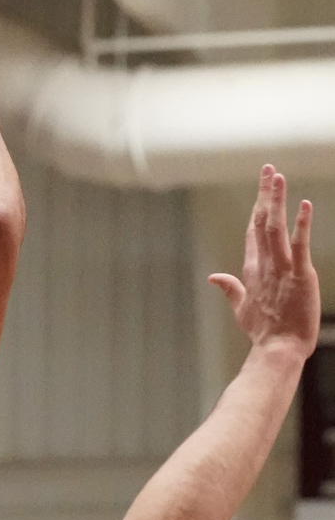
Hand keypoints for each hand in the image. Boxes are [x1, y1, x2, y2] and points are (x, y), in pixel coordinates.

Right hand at [210, 166, 319, 357]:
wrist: (277, 350)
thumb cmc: (263, 332)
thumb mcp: (242, 309)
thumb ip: (230, 288)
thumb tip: (214, 276)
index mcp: (253, 271)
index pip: (253, 233)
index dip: (257, 208)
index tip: (260, 189)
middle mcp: (265, 265)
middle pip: (263, 223)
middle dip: (265, 195)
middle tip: (268, 169)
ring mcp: (281, 269)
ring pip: (276, 228)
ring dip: (276, 201)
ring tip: (277, 177)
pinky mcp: (300, 276)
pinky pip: (300, 246)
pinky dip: (302, 225)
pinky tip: (304, 205)